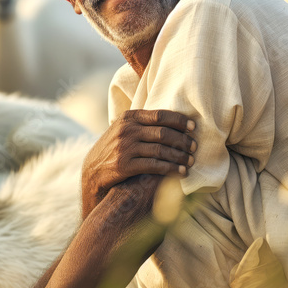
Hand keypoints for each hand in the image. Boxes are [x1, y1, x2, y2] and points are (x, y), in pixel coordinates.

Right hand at [81, 109, 195, 218]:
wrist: (93, 171)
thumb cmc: (114, 148)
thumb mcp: (123, 129)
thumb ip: (142, 122)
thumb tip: (173, 118)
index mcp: (129, 117)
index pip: (160, 115)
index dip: (179, 120)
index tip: (193, 127)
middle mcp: (127, 130)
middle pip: (163, 133)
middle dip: (183, 140)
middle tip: (195, 147)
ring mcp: (125, 147)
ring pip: (160, 150)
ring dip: (179, 156)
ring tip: (190, 161)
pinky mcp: (124, 165)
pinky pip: (154, 165)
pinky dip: (171, 169)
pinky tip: (181, 172)